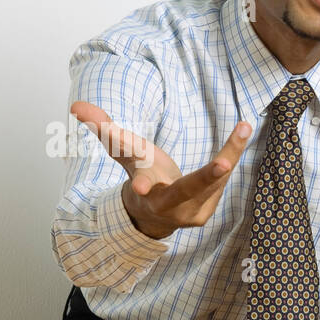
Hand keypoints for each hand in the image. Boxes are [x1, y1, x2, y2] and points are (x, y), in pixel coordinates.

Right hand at [70, 100, 251, 239]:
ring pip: (213, 180)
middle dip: (206, 176)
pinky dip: (231, 156)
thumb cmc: (140, 174)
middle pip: (188, 189)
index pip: (139, 186)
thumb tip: (76, 106)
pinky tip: (239, 135)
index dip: (138, 184)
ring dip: (230, 153)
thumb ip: (104, 129)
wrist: (155, 213)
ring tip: (244, 126)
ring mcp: (190, 213)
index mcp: (142, 192)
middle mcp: (167, 207)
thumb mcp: (123, 152)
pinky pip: (222, 181)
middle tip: (223, 162)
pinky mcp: (207, 211)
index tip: (137, 186)